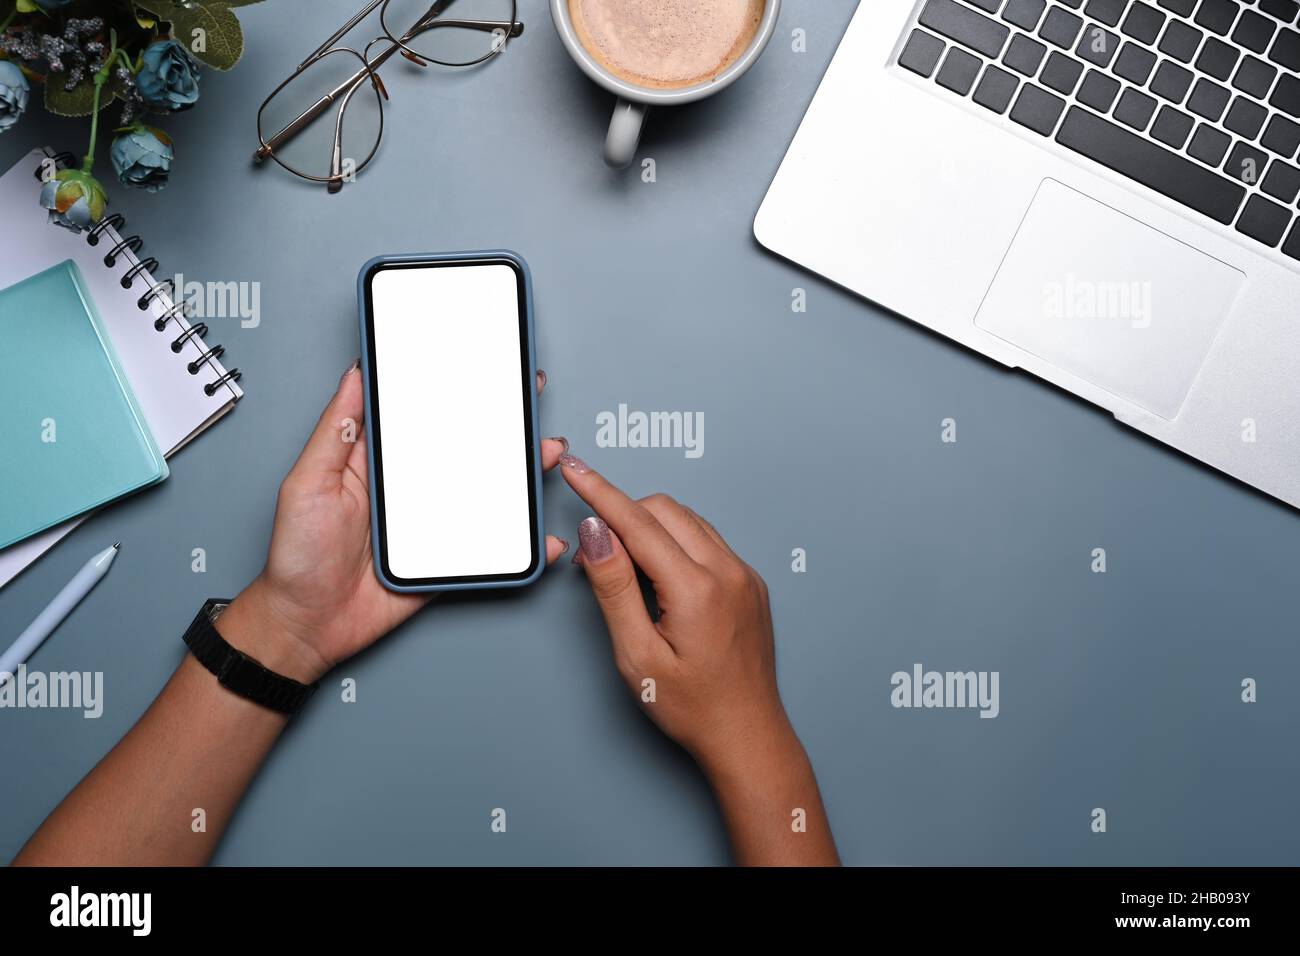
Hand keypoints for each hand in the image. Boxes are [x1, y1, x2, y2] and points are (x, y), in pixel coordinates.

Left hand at [218, 363, 569, 682]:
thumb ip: (334, 431)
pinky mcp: (444, 559)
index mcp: (376, 461)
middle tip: (528, 398)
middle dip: (500, 424)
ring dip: (519, 474)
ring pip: (485, 492)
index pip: (419, 415)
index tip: (479, 364)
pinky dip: (520, 544)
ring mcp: (430, 524)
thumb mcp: (306, 483)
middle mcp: (408, 488)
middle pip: (462, 449)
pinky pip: (489, 547)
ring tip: (544, 454)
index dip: (449, 389)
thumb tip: (355, 376)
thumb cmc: (296, 557)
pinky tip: (541, 536)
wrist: (307, 626)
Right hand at [559, 454, 837, 863]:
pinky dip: (676, 544)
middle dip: (625, 516)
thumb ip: (613, 587)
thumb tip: (596, 534)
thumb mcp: (637, 654)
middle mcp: (727, 572)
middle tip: (596, 553)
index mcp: (697, 588)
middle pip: (664, 510)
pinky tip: (660, 578)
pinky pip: (707, 541)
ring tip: (626, 571)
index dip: (600, 492)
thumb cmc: (693, 707)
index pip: (638, 521)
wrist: (747, 735)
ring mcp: (744, 576)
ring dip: (651, 528)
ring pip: (688, 521)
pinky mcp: (750, 584)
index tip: (576, 469)